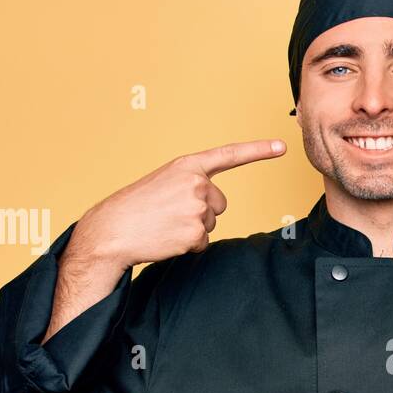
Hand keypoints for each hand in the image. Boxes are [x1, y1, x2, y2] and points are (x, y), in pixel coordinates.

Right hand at [68, 139, 287, 270]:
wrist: (111, 230)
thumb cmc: (134, 208)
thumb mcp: (163, 183)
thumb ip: (190, 185)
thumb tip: (210, 206)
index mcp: (187, 166)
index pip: (229, 155)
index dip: (258, 150)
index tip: (282, 146)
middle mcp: (196, 183)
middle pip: (219, 203)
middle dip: (201, 212)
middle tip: (170, 214)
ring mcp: (197, 208)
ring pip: (211, 223)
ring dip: (192, 229)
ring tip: (164, 225)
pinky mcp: (196, 233)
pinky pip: (203, 242)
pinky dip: (188, 245)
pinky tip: (166, 238)